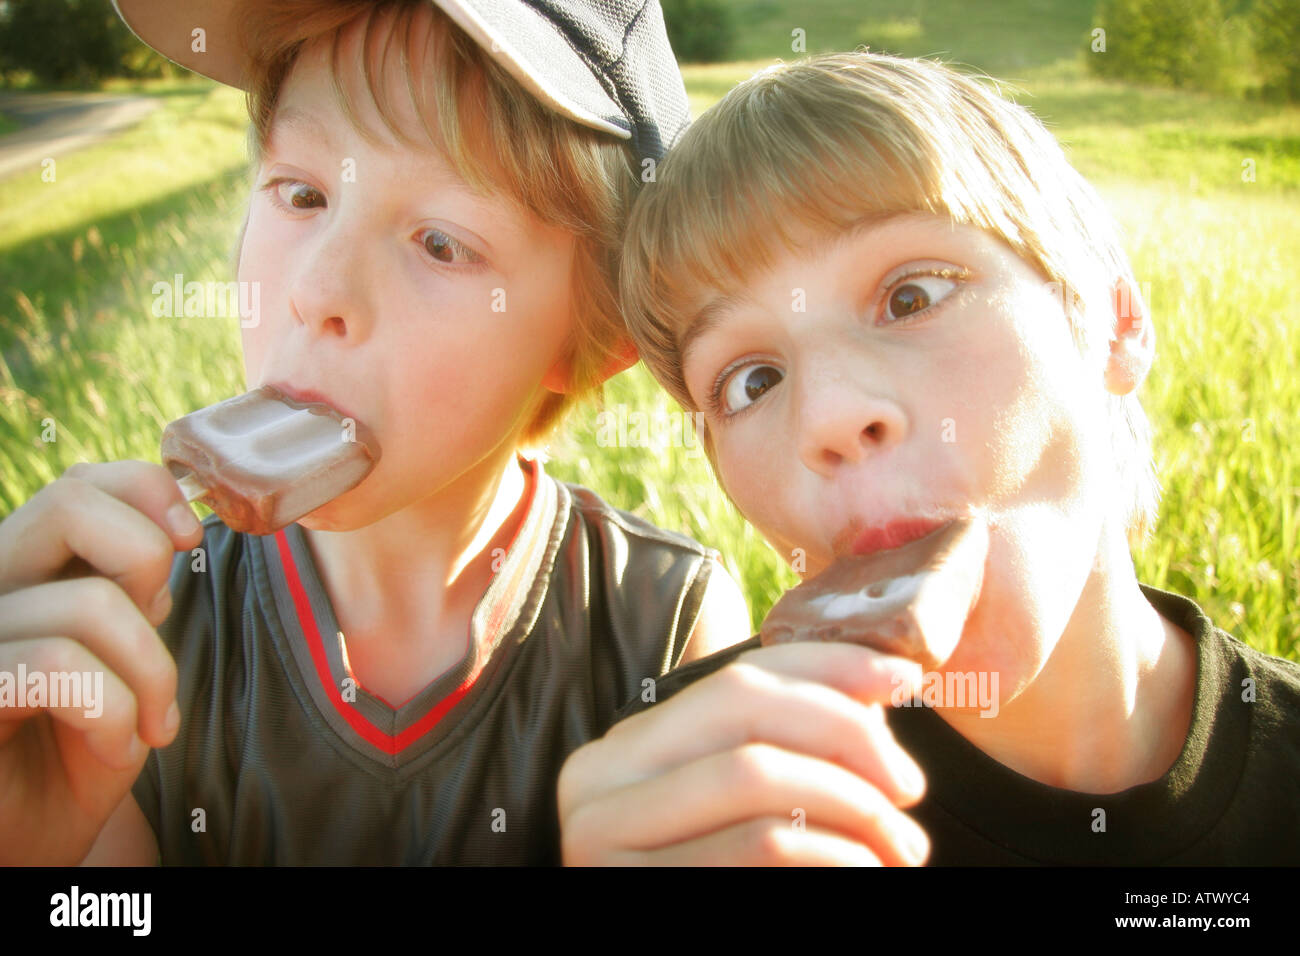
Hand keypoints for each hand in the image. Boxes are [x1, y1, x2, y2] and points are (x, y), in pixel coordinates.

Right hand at [0, 462, 202, 863]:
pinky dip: (113, 710)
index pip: (79, 480)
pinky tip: (116, 745)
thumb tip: (168, 532)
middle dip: (144, 558)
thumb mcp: (121, 661)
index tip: (189, 537)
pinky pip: (58, 666)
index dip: (145, 489)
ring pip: (89, 602)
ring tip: (148, 723)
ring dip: (151, 672)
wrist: (27, 840)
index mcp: (26, 570)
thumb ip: (130, 594)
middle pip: (68, 503)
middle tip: (160, 621)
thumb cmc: (73, 753)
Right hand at [559, 643, 929, 864]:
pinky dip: (834, 850)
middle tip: (909, 785)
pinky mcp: (638, 888)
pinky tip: (867, 868)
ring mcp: (604, 840)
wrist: (672, 948)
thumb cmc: (723, 884)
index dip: (827, 668)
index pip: (734, 679)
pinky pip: (760, 844)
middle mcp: (594, 782)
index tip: (905, 680)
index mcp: (621, 750)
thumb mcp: (742, 810)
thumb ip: (790, 744)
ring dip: (852, 802)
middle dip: (845, 734)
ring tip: (901, 844)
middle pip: (744, 711)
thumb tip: (887, 678)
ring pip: (755, 774)